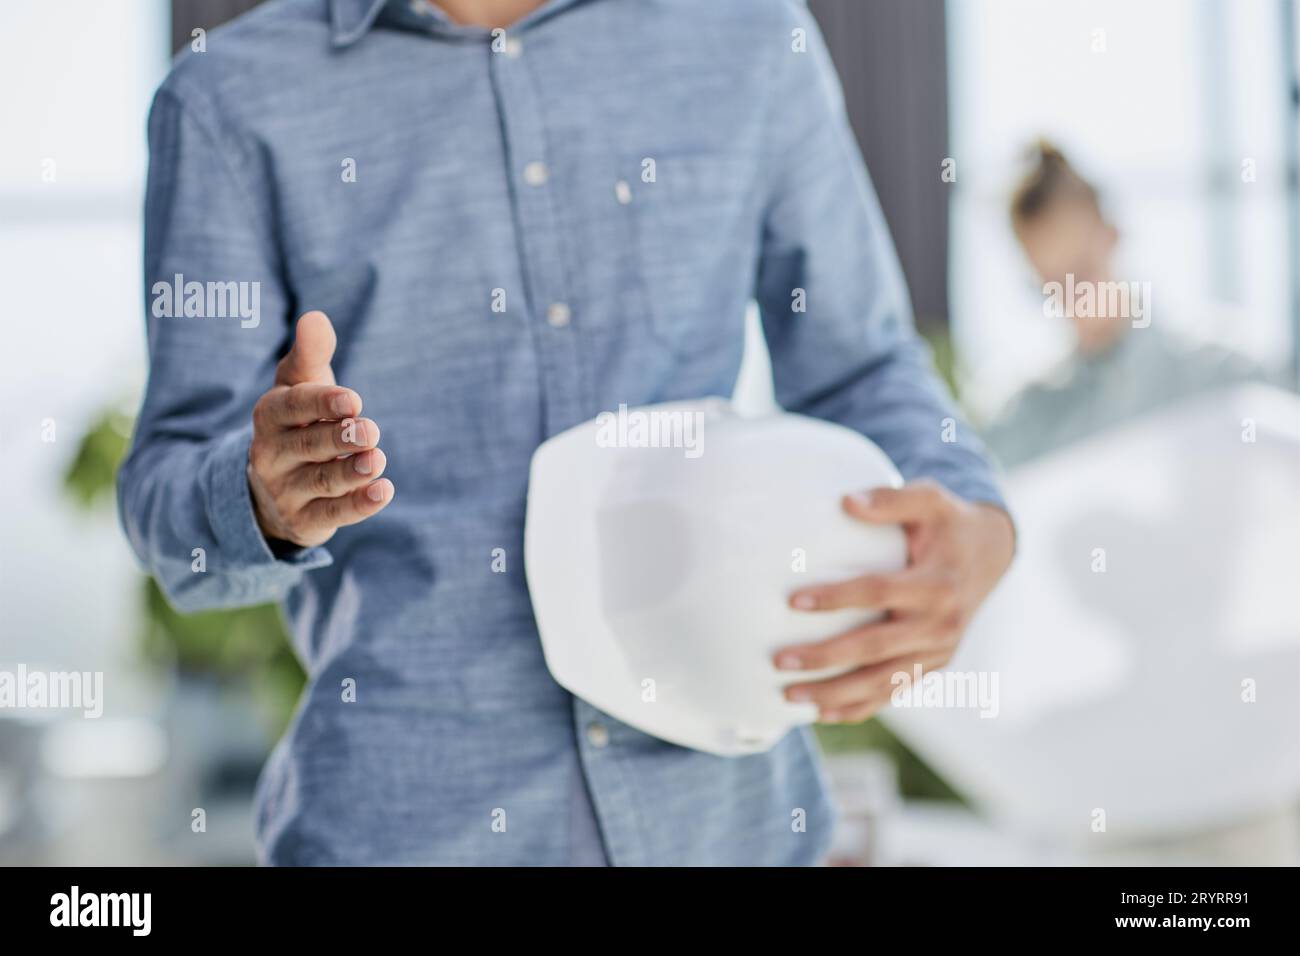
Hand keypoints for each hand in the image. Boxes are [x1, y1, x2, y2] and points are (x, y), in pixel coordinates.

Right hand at [247, 310, 393, 547]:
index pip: (292, 406)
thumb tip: (315, 317)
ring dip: (350, 472)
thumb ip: (310, 355)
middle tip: (370, 430)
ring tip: (377, 459)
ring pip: (321, 481)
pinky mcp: (305, 520)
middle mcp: (272, 454)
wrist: (275, 486)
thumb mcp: (300, 386)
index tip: (353, 400)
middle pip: (307, 445)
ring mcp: (286, 490)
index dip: (321, 403)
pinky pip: (332, 513)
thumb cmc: (299, 422)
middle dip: (339, 438)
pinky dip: (359, 504)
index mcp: (270, 415)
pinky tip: (384, 491)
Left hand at [774, 479, 1013, 723]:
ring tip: (788, 696)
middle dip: (825, 658)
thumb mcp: (929, 499)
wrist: (990, 554)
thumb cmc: (948, 522)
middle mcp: (941, 625)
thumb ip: (890, 499)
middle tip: (779, 661)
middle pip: (875, 648)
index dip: (837, 597)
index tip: (792, 601)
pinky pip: (893, 691)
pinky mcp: (933, 666)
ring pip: (881, 682)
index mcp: (937, 584)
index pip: (879, 592)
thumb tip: (845, 501)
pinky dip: (858, 706)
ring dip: (834, 694)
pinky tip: (821, 713)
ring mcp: (938, 651)